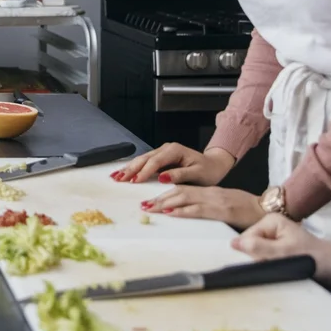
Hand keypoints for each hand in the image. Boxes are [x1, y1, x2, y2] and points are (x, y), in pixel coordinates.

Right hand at [113, 143, 233, 184]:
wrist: (214, 165)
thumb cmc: (208, 170)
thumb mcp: (198, 174)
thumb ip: (180, 174)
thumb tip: (162, 177)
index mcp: (175, 150)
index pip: (156, 161)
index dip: (144, 171)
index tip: (135, 181)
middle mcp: (167, 148)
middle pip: (145, 158)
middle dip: (131, 168)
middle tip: (119, 179)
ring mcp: (163, 152)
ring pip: (143, 159)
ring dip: (130, 168)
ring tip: (117, 176)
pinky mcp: (161, 157)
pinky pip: (145, 162)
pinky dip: (135, 167)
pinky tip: (125, 172)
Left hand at [143, 185, 265, 228]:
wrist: (264, 208)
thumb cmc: (244, 207)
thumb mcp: (222, 202)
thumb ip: (205, 204)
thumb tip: (187, 210)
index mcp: (208, 191)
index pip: (181, 189)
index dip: (164, 193)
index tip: (149, 199)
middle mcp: (208, 193)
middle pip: (178, 192)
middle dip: (159, 198)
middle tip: (143, 205)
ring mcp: (214, 200)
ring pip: (184, 198)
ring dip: (165, 203)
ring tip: (151, 208)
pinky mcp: (221, 210)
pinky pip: (198, 209)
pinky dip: (183, 211)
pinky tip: (171, 213)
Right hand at [232, 213, 330, 281]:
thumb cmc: (314, 258)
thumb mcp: (284, 254)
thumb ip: (258, 248)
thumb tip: (234, 244)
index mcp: (270, 220)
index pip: (246, 238)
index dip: (251, 254)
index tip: (265, 264)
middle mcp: (271, 225)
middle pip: (251, 245)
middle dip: (258, 259)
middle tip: (276, 267)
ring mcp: (276, 236)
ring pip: (258, 253)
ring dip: (265, 264)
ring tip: (281, 269)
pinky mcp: (280, 247)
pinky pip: (266, 257)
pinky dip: (271, 265)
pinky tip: (282, 269)